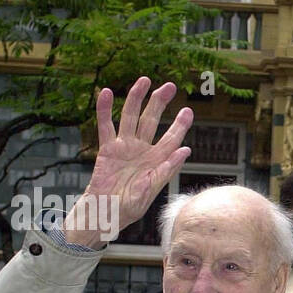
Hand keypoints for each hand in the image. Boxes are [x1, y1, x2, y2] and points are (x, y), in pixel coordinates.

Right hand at [62, 77, 192, 247]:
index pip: (172, 139)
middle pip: (151, 121)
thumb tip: (185, 150)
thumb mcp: (149, 193)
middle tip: (170, 86)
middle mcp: (142, 150)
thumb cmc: (130, 208)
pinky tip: (106, 93)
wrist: (105, 212)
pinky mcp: (107, 149)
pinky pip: (105, 126)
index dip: (180, 126)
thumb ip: (165, 171)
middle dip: (160, 104)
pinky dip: (104, 110)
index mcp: (157, 162)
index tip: (188, 111)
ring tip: (143, 80)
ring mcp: (124, 147)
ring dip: (136, 99)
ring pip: (130, 118)